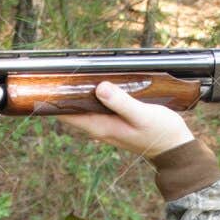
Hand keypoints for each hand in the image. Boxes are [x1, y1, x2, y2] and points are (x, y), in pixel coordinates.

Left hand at [55, 80, 196, 158]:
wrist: (175, 149)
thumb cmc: (160, 133)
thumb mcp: (142, 115)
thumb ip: (121, 102)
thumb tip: (100, 88)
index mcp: (100, 127)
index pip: (66, 114)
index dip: (54, 99)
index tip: (45, 82)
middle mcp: (99, 128)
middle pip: (72, 109)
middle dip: (64, 92)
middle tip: (58, 70)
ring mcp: (106, 125)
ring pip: (84, 107)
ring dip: (78, 92)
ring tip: (73, 72)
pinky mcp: (114, 122)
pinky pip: (95, 107)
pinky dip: (92, 96)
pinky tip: (95, 83)